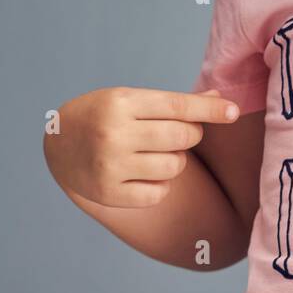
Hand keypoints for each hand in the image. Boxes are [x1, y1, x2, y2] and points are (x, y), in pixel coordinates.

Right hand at [43, 86, 239, 207]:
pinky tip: (142, 174)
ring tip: (155, 154)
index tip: (234, 111)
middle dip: (191, 136)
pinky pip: (159, 193)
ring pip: (175, 167)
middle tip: (177, 135)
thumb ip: (174, 103)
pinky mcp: (109, 193)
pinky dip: (160, 185)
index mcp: (120, 103)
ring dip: (176, 161)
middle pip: (182, 137)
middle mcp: (113, 133)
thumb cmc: (105, 116)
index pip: (178, 105)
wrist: (58, 146)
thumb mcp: (131, 99)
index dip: (210, 109)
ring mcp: (110, 165)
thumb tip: (222, 99)